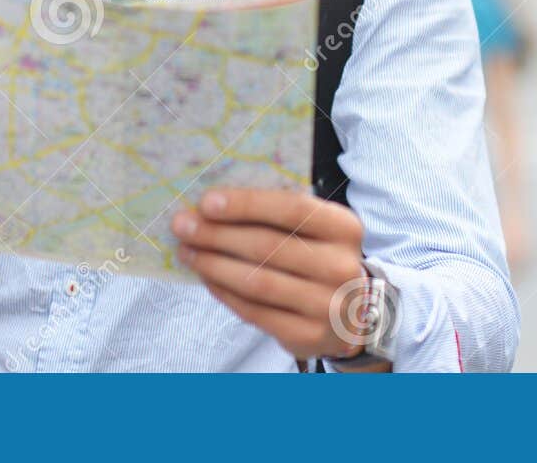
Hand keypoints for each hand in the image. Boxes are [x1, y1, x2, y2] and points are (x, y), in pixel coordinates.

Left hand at [172, 187, 381, 365]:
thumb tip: (214, 205)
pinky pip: (254, 311)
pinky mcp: (306, 335)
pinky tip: (206, 278)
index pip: (292, 210)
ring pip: (256, 282)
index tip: (206, 201)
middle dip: (217, 235)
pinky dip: (224, 292)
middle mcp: (340, 267)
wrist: (354, 313)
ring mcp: (325, 305)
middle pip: (267, 247)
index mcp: (344, 228)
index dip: (247, 205)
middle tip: (183, 225)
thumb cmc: (321, 257)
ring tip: (187, 251)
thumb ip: (278, 215)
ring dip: (214, 265)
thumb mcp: (317, 229)